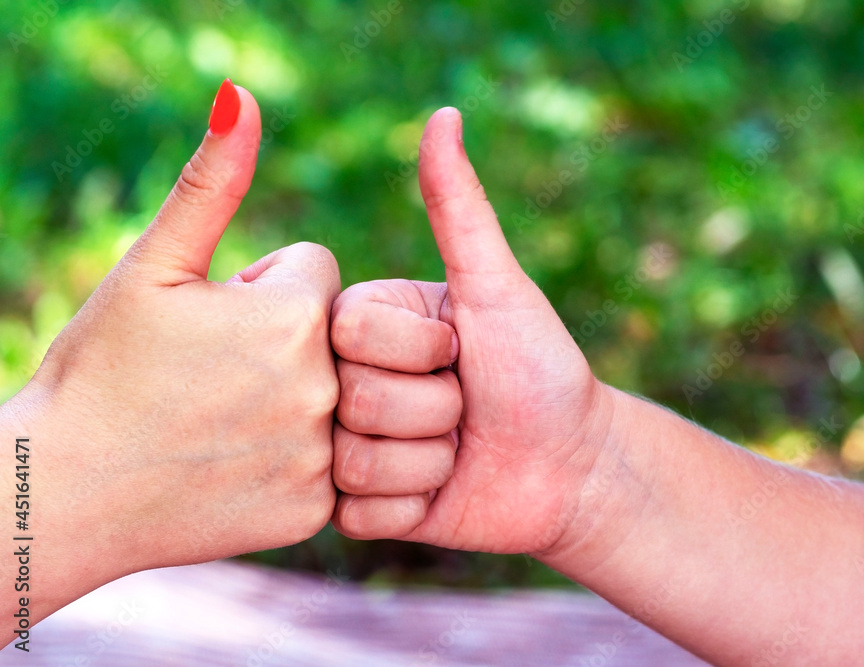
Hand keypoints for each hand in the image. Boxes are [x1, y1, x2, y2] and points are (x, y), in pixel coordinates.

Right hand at [4, 81, 338, 614]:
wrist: (65, 495)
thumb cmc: (100, 370)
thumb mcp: (152, 266)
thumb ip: (212, 182)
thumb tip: (242, 96)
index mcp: (298, 315)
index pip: (318, 270)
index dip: (263, 287)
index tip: (216, 318)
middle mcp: (329, 385)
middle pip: (336, 332)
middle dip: (289, 338)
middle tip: (221, 370)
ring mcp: (326, 456)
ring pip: (340, 394)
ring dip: (300, 395)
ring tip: (231, 414)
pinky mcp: (317, 512)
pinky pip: (333, 459)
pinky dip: (297, 456)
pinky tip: (241, 461)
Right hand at [330, 108, 611, 554]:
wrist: (573, 464)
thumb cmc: (539, 367)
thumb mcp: (498, 287)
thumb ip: (460, 210)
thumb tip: (444, 116)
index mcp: (363, 321)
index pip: (349, 333)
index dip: (421, 351)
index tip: (459, 350)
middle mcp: (344, 380)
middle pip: (350, 400)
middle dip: (431, 410)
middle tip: (464, 406)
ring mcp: (346, 446)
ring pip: (352, 463)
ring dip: (427, 462)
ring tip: (456, 447)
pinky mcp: (358, 508)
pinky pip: (358, 515)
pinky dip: (414, 505)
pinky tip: (442, 490)